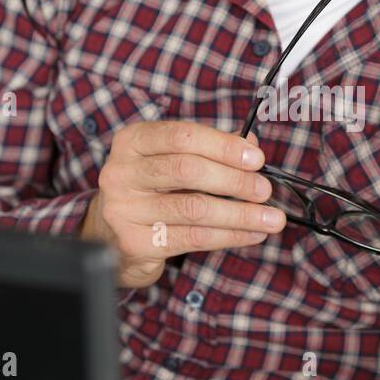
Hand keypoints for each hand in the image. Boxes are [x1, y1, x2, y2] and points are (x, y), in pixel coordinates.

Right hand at [78, 121, 284, 287]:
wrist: (108, 235)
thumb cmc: (150, 190)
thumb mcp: (171, 160)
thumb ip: (209, 149)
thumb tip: (250, 145)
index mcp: (132, 141)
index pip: (182, 136)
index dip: (223, 146)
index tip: (256, 158)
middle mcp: (121, 173)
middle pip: (187, 170)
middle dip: (234, 180)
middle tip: (265, 190)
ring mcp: (124, 210)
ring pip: (194, 209)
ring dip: (240, 214)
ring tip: (271, 218)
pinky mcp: (135, 243)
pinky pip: (193, 238)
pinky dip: (230, 235)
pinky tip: (252, 234)